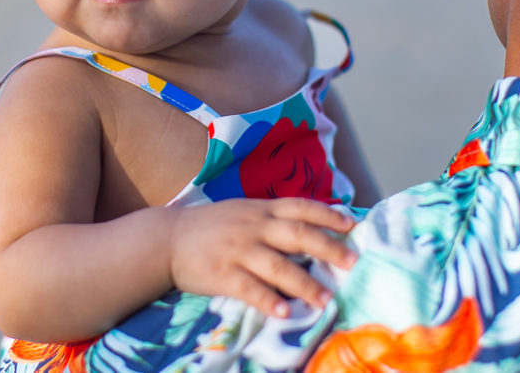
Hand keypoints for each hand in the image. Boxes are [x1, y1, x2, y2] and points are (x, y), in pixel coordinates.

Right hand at [168, 198, 356, 318]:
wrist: (166, 238)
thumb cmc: (210, 226)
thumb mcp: (243, 211)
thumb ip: (272, 217)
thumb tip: (310, 227)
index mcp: (261, 209)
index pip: (301, 207)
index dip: (328, 214)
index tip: (352, 225)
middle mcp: (254, 227)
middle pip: (298, 235)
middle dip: (329, 248)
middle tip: (353, 262)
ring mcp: (238, 250)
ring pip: (279, 266)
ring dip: (306, 284)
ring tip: (327, 300)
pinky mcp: (223, 274)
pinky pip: (250, 288)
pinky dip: (269, 300)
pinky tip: (284, 311)